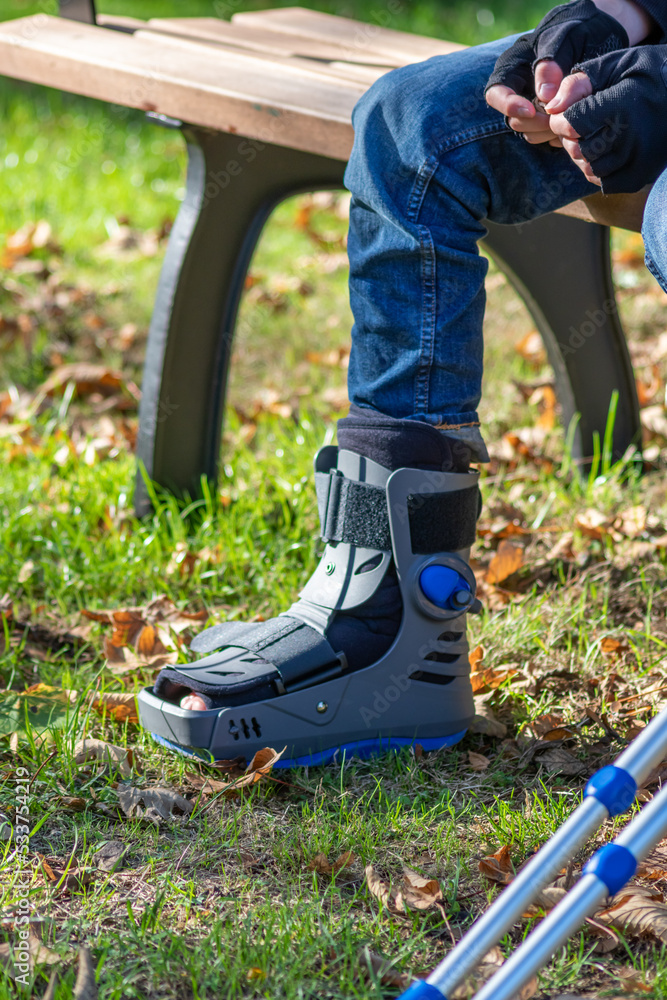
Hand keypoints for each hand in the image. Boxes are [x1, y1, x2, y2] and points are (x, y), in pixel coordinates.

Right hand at [485, 0, 628, 145]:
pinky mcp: (545, 123)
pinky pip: (546, 139)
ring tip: (571, 117)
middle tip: (560, 116)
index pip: (496, 95)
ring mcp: (530, 110)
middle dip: (536, 122)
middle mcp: (516, 93)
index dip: (510, 106)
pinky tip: (575, 122)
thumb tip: (544, 97)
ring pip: (529, 134)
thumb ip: (551, 64)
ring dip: (549, 131)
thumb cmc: (574, 33)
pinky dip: (559, 135)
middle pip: (514, 120)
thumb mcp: (563, 40)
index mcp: (511, 69)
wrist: (593, 39)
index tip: (532, 109)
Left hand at [549, 44, 666, 191]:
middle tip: (579, 125)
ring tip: (593, 136)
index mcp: (622, 106)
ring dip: (583, 155)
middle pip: (578, 149)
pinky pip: (606, 183)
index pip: (572, 124)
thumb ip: (580, 82)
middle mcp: (631, 138)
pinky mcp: (641, 175)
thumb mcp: (617, 64)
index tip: (567, 112)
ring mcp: (638, 160)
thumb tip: (551, 107)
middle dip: (570, 137)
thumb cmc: (651, 73)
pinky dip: (598, 170)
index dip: (561, 119)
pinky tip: (605, 152)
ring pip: (590, 168)